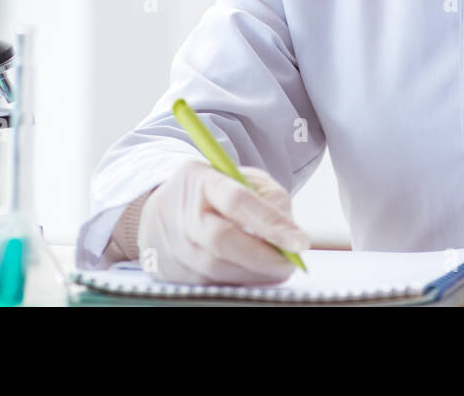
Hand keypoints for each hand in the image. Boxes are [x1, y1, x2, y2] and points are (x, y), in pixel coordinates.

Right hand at [137, 159, 310, 284]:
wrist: (163, 207)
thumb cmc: (213, 193)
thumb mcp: (242, 179)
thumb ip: (269, 199)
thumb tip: (290, 235)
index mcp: (201, 179)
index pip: (237, 201)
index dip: (270, 223)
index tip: (301, 242)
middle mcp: (180, 211)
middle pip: (222, 240)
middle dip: (263, 258)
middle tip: (290, 265)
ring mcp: (170, 243)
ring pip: (215, 269)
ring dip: (253, 275)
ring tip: (274, 270)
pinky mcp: (167, 271)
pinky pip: (206, 284)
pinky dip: (235, 283)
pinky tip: (251, 276)